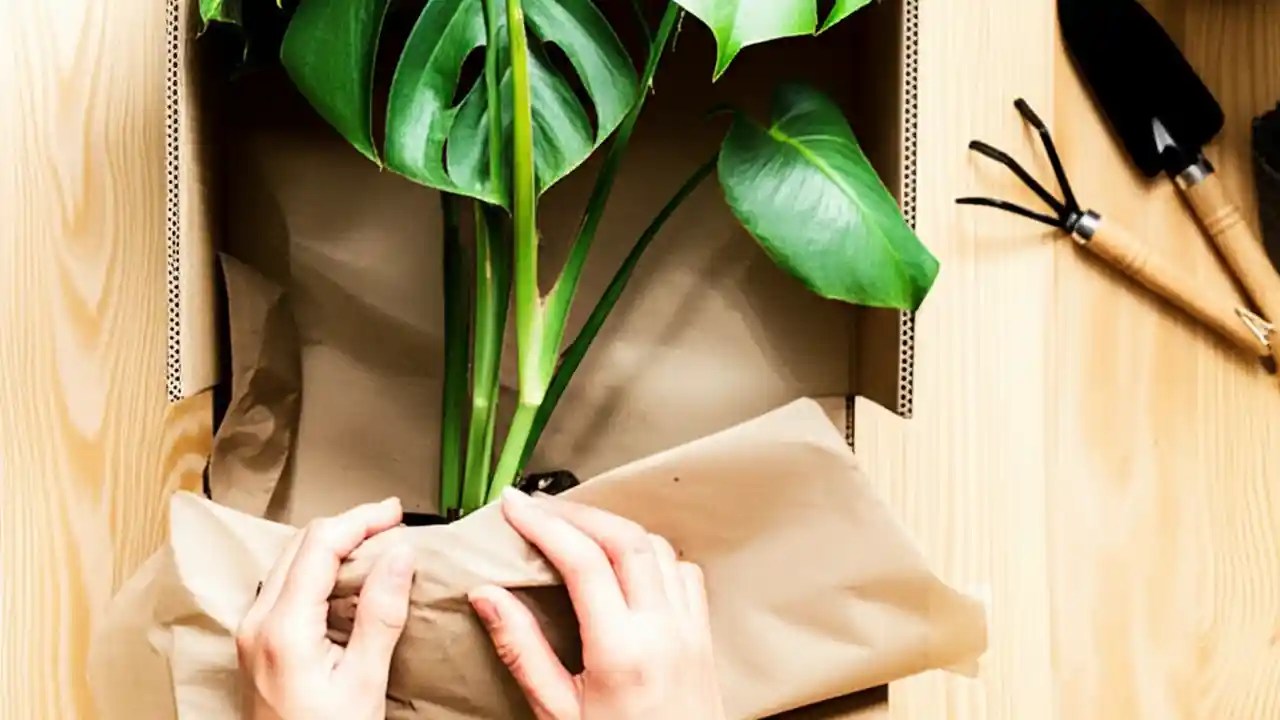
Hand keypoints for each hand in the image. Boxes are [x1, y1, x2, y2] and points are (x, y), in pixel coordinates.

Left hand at [236, 498, 415, 719]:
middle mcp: (257, 623)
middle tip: (390, 523)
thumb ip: (381, 614)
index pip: (320, 545)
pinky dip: (318, 569)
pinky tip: (347, 578)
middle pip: (301, 545)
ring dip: (332, 544)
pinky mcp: (257, 643)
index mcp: (282, 628)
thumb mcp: (364, 682)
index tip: (394, 513)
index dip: (360, 519)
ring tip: (374, 545)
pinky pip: (285, 585)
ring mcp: (252, 632)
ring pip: (290, 561)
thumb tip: (399, 556)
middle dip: (348, 526)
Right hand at [469, 489, 724, 719]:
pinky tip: (628, 564)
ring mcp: (691, 630)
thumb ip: (523, 651)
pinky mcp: (704, 637)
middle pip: (625, 538)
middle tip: (540, 508)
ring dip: (616, 529)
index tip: (514, 507)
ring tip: (577, 528)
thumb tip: (487, 596)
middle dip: (578, 513)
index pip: (583, 560)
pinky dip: (653, 554)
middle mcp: (664, 630)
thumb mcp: (558, 713)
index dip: (544, 523)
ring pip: (659, 548)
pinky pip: (685, 573)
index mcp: (622, 651)